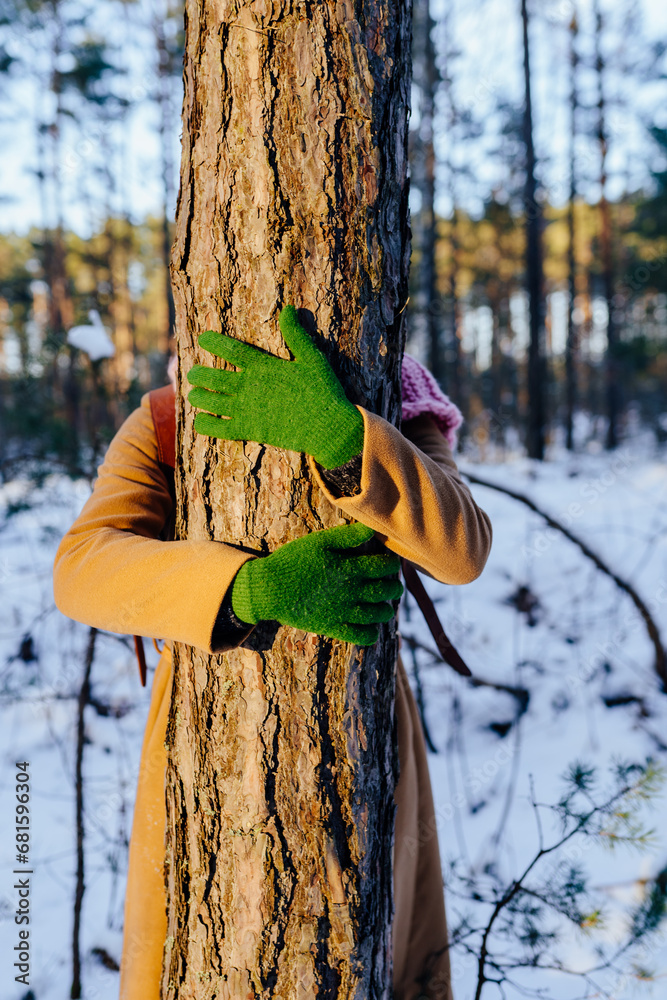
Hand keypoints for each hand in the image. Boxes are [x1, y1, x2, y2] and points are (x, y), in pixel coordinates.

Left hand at [187, 305, 363, 468]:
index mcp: (264, 366)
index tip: (202, 338)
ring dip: (197, 397)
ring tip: (193, 395)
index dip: (212, 341)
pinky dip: (204, 425)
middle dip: (198, 374)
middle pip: (212, 377)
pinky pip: (218, 428)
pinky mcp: (248, 430)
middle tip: (192, 374)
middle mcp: (249, 386)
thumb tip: (289, 309)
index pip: (230, 349)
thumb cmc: (323, 392)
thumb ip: (296, 335)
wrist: (329, 428)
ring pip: (209, 401)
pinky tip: (200, 421)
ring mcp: (246, 409)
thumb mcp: (313, 359)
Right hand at [230, 523, 402, 644]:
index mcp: (348, 568)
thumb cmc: (293, 561)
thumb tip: (372, 529)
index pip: (384, 567)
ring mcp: (343, 612)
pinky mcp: (333, 628)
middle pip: (385, 592)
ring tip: (384, 605)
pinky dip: (371, 633)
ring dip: (386, 609)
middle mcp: (350, 592)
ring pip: (378, 614)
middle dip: (394, 588)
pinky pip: (361, 636)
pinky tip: (371, 626)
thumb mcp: (319, 542)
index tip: (392, 563)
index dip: (393, 565)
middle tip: (392, 585)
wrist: (268, 589)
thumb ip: (347, 536)